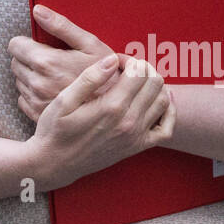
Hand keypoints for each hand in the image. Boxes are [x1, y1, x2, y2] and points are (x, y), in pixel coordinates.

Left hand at [8, 5, 133, 123]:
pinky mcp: (37, 115)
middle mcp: (38, 84)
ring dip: (32, 77)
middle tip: (52, 61)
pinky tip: (53, 92)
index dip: (27, 43)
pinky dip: (34, 95)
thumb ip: (61, 26)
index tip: (41, 46)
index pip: (15, 45)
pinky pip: (24, 99)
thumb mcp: (90, 44)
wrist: (116, 108)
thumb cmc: (107, 75)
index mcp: (47, 62)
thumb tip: (38, 11)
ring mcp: (37, 102)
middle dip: (29, 59)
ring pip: (20, 81)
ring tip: (55, 77)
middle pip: (15, 63)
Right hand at [28, 51, 175, 191]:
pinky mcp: (137, 147)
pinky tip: (156, 103)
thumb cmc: (55, 129)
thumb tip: (113, 59)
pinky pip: (166, 129)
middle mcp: (129, 122)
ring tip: (138, 83)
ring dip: (155, 86)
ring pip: (163, 100)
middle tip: (128, 70)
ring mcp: (136, 136)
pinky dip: (168, 113)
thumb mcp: (64, 100)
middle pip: (155, 82)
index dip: (129, 60)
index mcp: (111, 107)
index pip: (138, 71)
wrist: (55, 164)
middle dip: (144, 69)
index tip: (116, 61)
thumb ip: (90, 78)